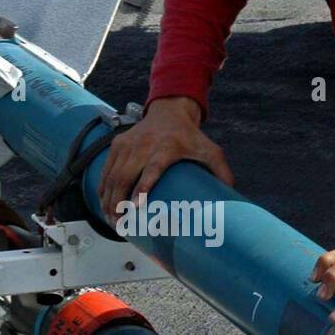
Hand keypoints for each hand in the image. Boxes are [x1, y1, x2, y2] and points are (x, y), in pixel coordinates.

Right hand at [97, 96, 233, 220]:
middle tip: (120, 223)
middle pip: (125, 176)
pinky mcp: (117, 144)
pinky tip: (104, 204)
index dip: (142, 188)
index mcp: (167, 147)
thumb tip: (231, 197)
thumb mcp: (210, 150)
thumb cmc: (189, 136)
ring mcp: (128, 144)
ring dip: (108, 200)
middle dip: (118, 202)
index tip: (134, 206)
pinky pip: (106, 170)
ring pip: (112, 175)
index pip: (152, 169)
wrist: (169, 111)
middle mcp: (144, 145)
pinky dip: (103, 188)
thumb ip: (222, 172)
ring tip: (112, 219)